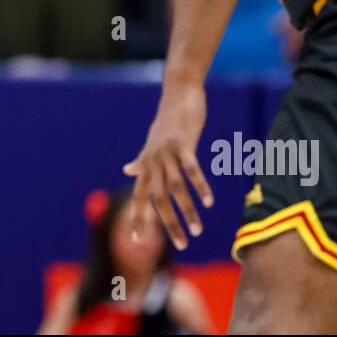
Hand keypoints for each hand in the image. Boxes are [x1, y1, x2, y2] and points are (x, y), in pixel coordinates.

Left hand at [123, 83, 213, 249]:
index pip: (139, 197)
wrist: (178, 92)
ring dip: (188, 210)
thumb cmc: (167, 121)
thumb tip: (126, 170)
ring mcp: (167, 152)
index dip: (138, 218)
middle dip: (169, 224)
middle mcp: (153, 161)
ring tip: (198, 230)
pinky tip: (209, 202)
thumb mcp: (150, 143)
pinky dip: (200, 186)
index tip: (136, 241)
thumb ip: (141, 160)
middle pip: (158, 199)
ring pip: (176, 188)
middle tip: (182, 245)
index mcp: (146, 164)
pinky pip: (191, 169)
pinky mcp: (183, 143)